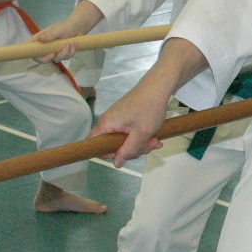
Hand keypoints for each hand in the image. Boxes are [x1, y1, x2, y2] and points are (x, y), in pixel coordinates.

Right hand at [29, 20, 84, 61]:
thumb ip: (50, 35)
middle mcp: (46, 46)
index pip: (32, 48)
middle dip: (50, 58)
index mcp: (41, 39)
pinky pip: (66, 57)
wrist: (78, 26)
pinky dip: (71, 52)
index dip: (34, 54)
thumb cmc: (66, 26)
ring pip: (57, 59)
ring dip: (65, 53)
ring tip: (70, 44)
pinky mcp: (63, 53)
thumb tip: (40, 39)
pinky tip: (75, 44)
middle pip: (42, 58)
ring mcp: (55, 50)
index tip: (42, 55)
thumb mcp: (58, 29)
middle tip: (55, 54)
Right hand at [89, 37, 207, 166]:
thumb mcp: (141, 133)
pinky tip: (154, 137)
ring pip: (124, 141)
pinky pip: (130, 133)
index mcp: (107, 124)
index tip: (123, 154)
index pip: (94, 144)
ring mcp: (118, 120)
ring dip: (140, 144)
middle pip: (112, 145)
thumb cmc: (149, 108)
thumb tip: (117, 164)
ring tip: (154, 139)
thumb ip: (129, 150)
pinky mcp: (126, 118)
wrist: (158, 87)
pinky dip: (141, 137)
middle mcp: (109, 122)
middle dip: (132, 150)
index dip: (106, 154)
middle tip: (148, 146)